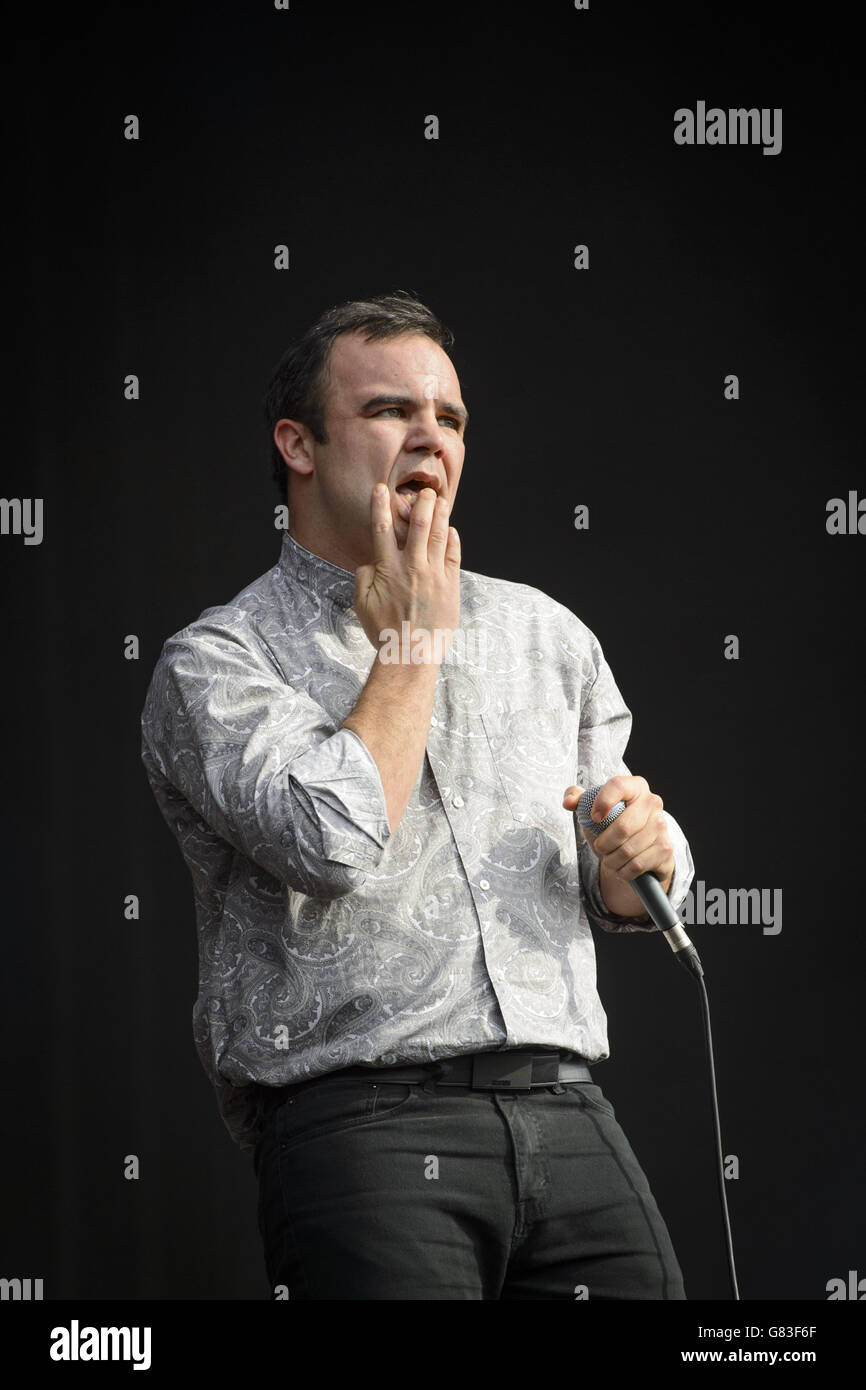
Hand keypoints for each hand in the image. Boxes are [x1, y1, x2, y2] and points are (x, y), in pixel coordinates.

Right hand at [354, 484, 460, 663]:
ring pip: (438, 537)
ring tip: (441, 502)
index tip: (381, 489)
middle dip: (421, 504)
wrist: (410, 654)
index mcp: (388, 569)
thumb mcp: (362, 603)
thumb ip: (363, 577)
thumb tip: (370, 563)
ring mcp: (434, 576)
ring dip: (440, 516)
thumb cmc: (384, 631)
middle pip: (418, 525)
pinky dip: (452, 542)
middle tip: (425, 491)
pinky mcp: (450, 587)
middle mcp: (413, 567)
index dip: (380, 506)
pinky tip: (451, 532)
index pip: (383, 529)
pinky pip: (453, 557)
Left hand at [562, 775, 673, 917]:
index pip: (618, 785)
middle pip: (623, 827)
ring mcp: (662, 826)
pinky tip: (622, 868)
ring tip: (610, 858)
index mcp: (635, 786)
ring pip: (628, 850)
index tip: (593, 817)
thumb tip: (569, 802)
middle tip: (599, 847)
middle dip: (604, 843)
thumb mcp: (592, 810)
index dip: (603, 801)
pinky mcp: (666, 849)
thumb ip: (576, 798)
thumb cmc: (611, 824)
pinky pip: (637, 865)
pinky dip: (623, 871)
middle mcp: (653, 802)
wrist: (637, 850)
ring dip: (612, 860)